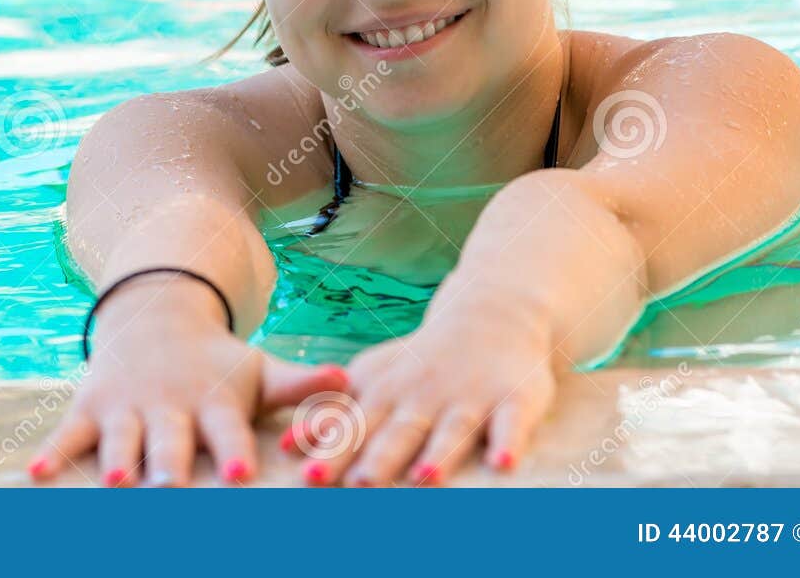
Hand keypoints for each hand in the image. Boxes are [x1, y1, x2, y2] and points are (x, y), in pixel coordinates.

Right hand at [28, 278, 347, 485]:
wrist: (155, 318)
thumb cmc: (217, 363)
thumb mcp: (258, 369)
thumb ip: (301, 384)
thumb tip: (350, 381)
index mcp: (213, 402)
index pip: (227, 429)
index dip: (232, 449)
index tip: (240, 472)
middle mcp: (169, 405)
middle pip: (169, 439)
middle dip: (169, 464)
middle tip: (168, 487)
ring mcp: (128, 406)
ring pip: (122, 436)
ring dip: (118, 459)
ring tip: (116, 483)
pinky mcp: (92, 408)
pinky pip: (72, 433)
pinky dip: (54, 451)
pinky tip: (38, 474)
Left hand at [285, 294, 557, 485]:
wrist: (490, 315)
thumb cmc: (420, 361)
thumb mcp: (373, 379)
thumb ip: (334, 414)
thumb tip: (285, 448)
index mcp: (389, 392)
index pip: (357, 425)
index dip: (334, 449)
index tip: (310, 476)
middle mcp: (426, 394)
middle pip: (401, 430)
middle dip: (380, 457)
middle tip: (359, 485)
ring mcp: (471, 396)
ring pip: (453, 428)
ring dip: (440, 453)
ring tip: (425, 477)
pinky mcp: (514, 399)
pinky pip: (512, 424)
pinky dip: (509, 443)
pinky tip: (503, 465)